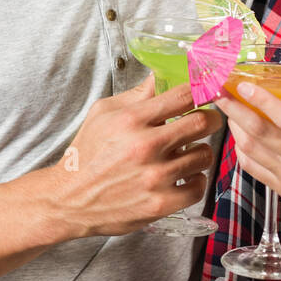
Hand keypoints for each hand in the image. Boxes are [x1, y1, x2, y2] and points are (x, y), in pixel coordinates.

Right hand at [52, 76, 223, 238]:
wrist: (69, 199)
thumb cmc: (87, 154)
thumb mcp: (103, 113)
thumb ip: (136, 95)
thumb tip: (161, 76)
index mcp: (132, 119)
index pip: (183, 95)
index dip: (202, 90)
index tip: (208, 92)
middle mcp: (146, 146)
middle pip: (202, 122)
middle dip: (210, 119)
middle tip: (207, 121)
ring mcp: (155, 177)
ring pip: (204, 155)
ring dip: (200, 151)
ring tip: (188, 152)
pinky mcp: (161, 204)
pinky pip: (199, 186)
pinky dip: (195, 180)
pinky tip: (182, 176)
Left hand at [214, 82, 280, 244]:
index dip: (262, 100)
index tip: (244, 85)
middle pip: (260, 132)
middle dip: (235, 109)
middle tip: (220, 92)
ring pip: (250, 149)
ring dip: (234, 127)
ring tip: (228, 110)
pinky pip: (252, 168)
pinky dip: (240, 149)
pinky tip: (238, 136)